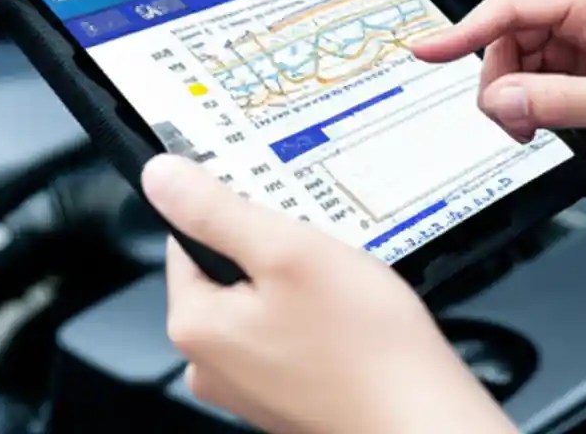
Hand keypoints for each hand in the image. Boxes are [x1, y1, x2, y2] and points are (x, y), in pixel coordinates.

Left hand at [142, 155, 516, 433]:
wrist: (425, 424)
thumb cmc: (367, 350)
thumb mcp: (287, 251)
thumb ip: (216, 210)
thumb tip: (161, 177)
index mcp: (195, 326)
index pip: (186, 239)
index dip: (235, 215)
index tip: (275, 214)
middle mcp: (211, 364)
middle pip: (225, 272)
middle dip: (272, 252)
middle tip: (318, 253)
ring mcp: (249, 385)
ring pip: (262, 303)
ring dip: (297, 285)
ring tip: (340, 289)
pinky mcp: (286, 396)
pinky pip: (289, 335)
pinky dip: (316, 320)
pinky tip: (349, 321)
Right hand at [411, 0, 585, 157]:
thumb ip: (551, 103)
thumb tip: (497, 100)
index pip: (505, 10)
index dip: (459, 33)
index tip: (425, 51)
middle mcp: (578, 5)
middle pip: (502, 41)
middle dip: (502, 86)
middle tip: (519, 123)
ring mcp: (575, 30)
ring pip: (512, 62)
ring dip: (517, 99)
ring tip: (546, 125)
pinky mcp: (575, 55)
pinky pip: (529, 76)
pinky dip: (531, 103)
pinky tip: (554, 119)